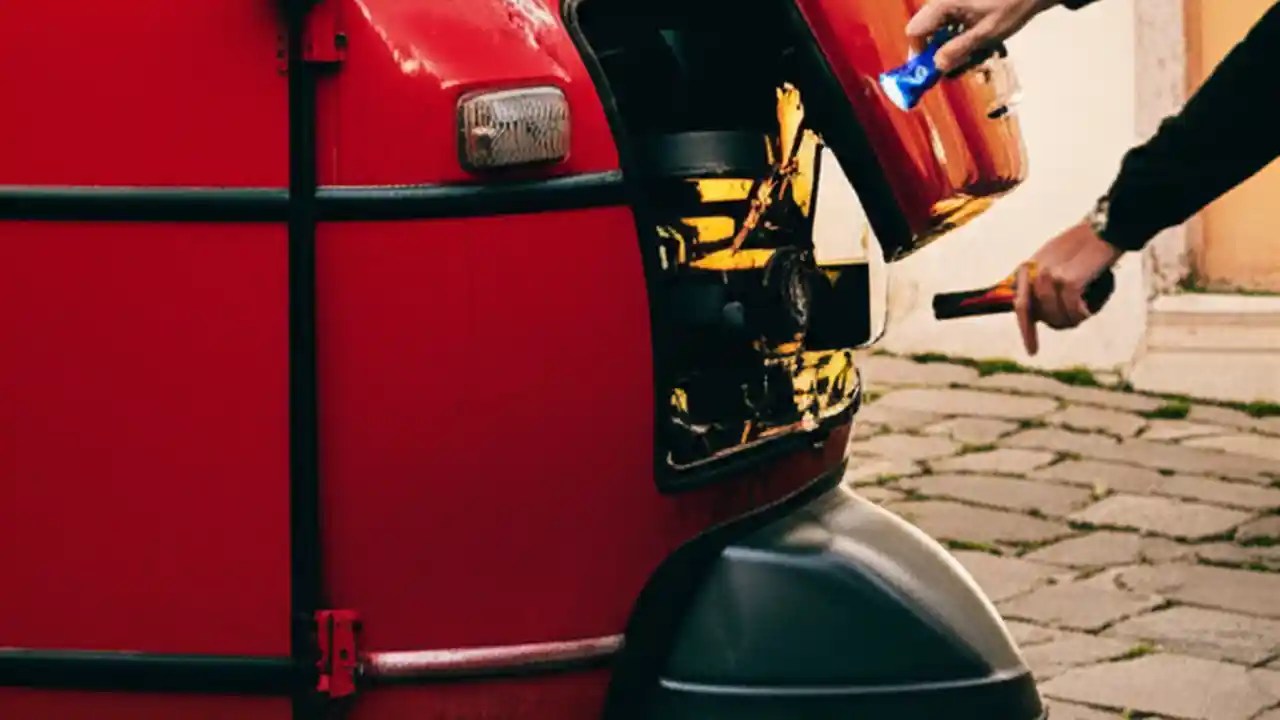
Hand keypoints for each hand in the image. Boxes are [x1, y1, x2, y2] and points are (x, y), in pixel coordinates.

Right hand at [907, 0, 1060, 71]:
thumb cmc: (1012, 6)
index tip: (932, 69)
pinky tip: (977, 43)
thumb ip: (958, 50)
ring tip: (972, 54)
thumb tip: (937, 67)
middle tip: (954, 66)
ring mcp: (951, 2)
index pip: (914, 31)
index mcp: (944, 4)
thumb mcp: (986, 33)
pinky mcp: (961, 4)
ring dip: (949, 46)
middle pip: (923, 31)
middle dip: (936, 52)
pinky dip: (959, 37)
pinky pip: (949, 24)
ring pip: (937, 29)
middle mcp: (942, 1)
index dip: (919, 52)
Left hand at [1014, 221, 1123, 354]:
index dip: (1026, 331)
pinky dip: (1081, 314)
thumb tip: (1043, 313)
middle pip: (1038, 314)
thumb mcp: (1055, 261)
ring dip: (1070, 320)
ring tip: (1084, 313)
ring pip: (1054, 315)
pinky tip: (1088, 311)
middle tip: (1072, 322)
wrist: (1106, 229)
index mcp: (1028, 268)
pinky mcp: (1067, 280)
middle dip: (1055, 324)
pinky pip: (1071, 310)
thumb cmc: (1085, 247)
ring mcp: (1049, 276)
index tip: (1032, 351)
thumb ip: (1043, 283)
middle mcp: (1034, 272)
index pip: (1020, 305)